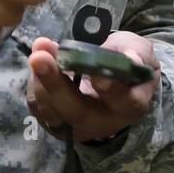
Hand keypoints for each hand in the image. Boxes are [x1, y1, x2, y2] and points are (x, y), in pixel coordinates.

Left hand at [26, 31, 159, 142]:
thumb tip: (131, 58)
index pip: (124, 101)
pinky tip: (42, 56)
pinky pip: (38, 104)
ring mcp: (75, 125)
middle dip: (55, 83)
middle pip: (77, 111)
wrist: (109, 78)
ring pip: (52, 109)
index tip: (98, 74)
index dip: (111, 89)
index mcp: (129, 105)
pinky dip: (35, 79)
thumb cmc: (125, 62)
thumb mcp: (138, 51)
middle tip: (39, 57)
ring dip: (40, 78)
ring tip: (41, 47)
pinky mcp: (53, 121)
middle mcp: (102, 122)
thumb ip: (137, 53)